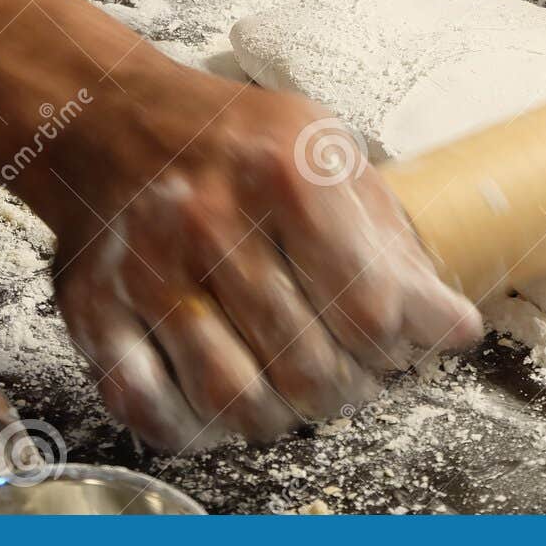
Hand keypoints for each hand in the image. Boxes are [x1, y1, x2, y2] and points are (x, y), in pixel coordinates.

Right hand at [20, 57, 481, 448]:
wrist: (110, 117)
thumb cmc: (233, 140)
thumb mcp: (329, 153)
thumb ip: (392, 240)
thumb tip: (453, 326)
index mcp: (285, 174)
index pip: (371, 308)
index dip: (398, 346)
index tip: (398, 345)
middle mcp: (210, 220)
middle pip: (307, 366)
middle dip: (346, 389)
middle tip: (349, 377)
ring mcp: (145, 269)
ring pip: (234, 400)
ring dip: (279, 417)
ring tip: (294, 394)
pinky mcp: (92, 307)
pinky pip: (147, 406)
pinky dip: (194, 428)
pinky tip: (220, 406)